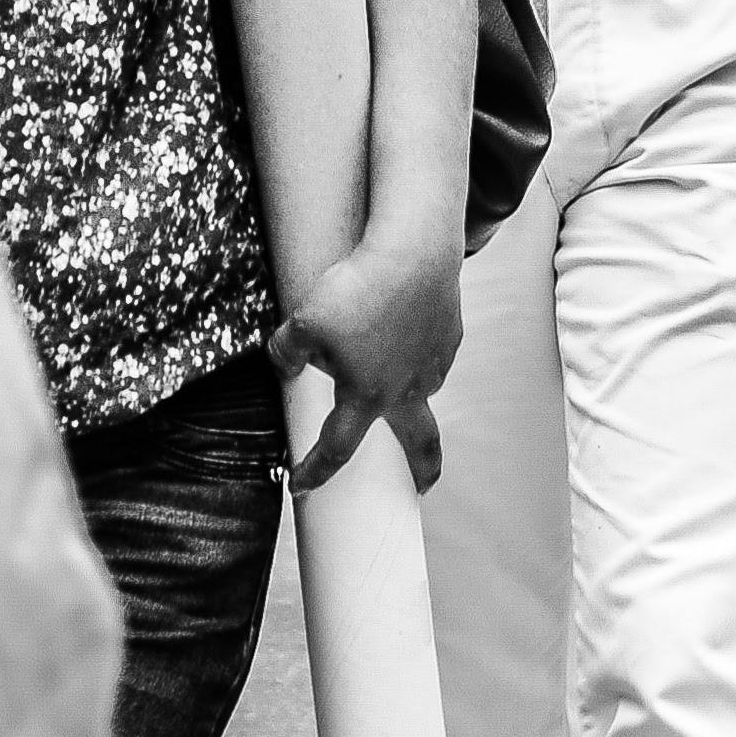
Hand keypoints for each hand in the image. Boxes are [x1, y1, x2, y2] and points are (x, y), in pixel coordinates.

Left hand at [276, 224, 464, 491]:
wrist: (413, 251)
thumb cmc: (359, 289)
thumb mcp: (303, 322)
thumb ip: (286, 352)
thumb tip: (285, 364)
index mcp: (367, 395)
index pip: (337, 448)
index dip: (315, 470)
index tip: (301, 485)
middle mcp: (407, 388)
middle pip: (420, 441)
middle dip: (422, 468)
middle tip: (421, 484)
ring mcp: (433, 364)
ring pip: (420, 390)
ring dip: (408, 394)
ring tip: (386, 370)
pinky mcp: (449, 337)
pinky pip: (431, 356)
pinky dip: (416, 355)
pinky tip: (404, 332)